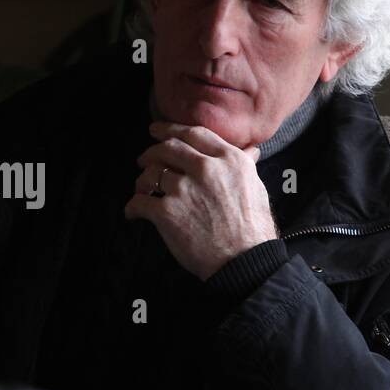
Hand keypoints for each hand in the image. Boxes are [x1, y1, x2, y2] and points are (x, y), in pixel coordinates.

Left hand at [124, 121, 276, 280]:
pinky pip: (139, 202)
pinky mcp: (167, 212)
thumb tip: (251, 150)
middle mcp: (205, 168)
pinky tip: (133, 212)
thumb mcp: (256, 187)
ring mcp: (184, 189)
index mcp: (228, 159)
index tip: (157, 130)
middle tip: (143, 159)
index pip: (193, 134)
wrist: (244, 260)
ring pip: (151, 173)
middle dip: (151, 151)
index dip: (171, 129)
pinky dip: (132, 207)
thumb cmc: (253, 228)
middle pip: (168, 148)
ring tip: (141, 188)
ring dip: (142, 181)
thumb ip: (246, 165)